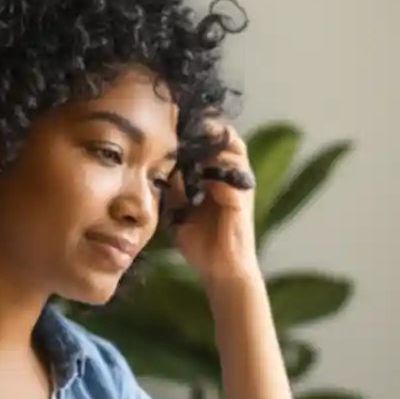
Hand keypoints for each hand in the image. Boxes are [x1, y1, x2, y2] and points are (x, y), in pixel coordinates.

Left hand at [166, 121, 259, 284]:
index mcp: (219, 178)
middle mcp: (233, 178)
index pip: (215, 143)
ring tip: (187, 150)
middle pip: (229, 138)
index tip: (175, 127)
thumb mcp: (179, 211)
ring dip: (210, 147)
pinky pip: (230, 175)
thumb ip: (174, 188)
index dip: (200, 132)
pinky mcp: (241, 200)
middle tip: (183, 130)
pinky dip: (212, 170)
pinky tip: (193, 174)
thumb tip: (158, 167)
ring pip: (233, 150)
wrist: (219, 271)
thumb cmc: (201, 244)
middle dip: (208, 131)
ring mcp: (239, 187)